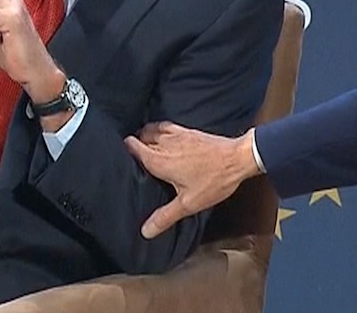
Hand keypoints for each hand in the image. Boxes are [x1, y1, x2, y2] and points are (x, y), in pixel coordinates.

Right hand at [125, 122, 261, 238]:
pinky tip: (162, 137)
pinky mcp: (189, 131)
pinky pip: (166, 125)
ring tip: (142, 146)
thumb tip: (145, 231)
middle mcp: (165, 144)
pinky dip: (159, 129)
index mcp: (160, 160)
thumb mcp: (189, 203)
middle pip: (139, 137)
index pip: (132, 146)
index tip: (118, 157)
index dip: (123, 150)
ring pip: (151, 129)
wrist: (238, 159)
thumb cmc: (214, 180)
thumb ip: (165, 217)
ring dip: (144, 135)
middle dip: (132, 144)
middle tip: (129, 156)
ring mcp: (178, 134)